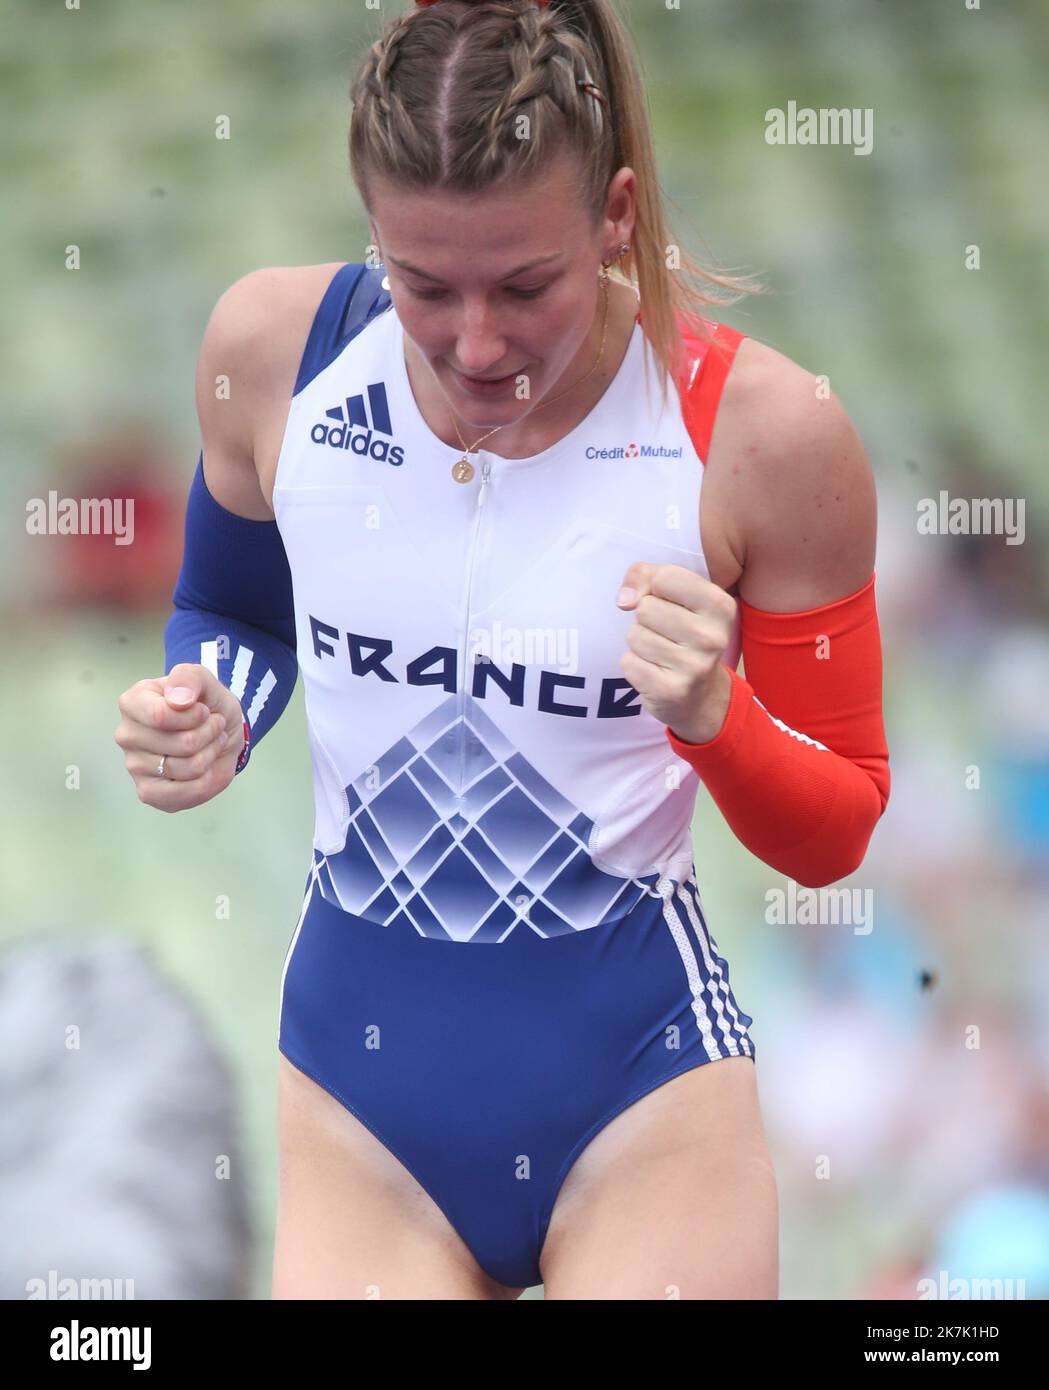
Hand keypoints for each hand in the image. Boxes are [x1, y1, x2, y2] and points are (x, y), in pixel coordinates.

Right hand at [114, 662, 245, 811]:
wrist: (220, 733)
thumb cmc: (206, 705)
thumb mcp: (205, 681)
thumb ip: (190, 678)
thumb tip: (177, 699)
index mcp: (133, 702)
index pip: (160, 716)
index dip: (195, 715)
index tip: (203, 710)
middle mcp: (127, 735)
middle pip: (183, 744)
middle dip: (210, 734)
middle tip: (212, 726)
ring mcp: (134, 766)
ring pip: (190, 767)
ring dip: (212, 753)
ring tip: (210, 742)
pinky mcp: (148, 792)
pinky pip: (187, 793)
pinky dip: (207, 780)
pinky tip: (204, 767)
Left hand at [616, 562, 736, 742]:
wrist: (701, 695)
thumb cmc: (684, 635)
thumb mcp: (677, 597)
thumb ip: (646, 577)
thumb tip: (624, 600)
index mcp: (720, 606)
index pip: (665, 577)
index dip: (654, 587)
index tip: (666, 602)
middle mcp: (712, 637)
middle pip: (646, 607)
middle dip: (646, 619)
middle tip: (666, 634)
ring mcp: (693, 666)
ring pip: (634, 635)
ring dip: (639, 642)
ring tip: (660, 653)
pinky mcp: (671, 690)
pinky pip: (628, 662)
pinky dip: (634, 665)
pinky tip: (655, 671)